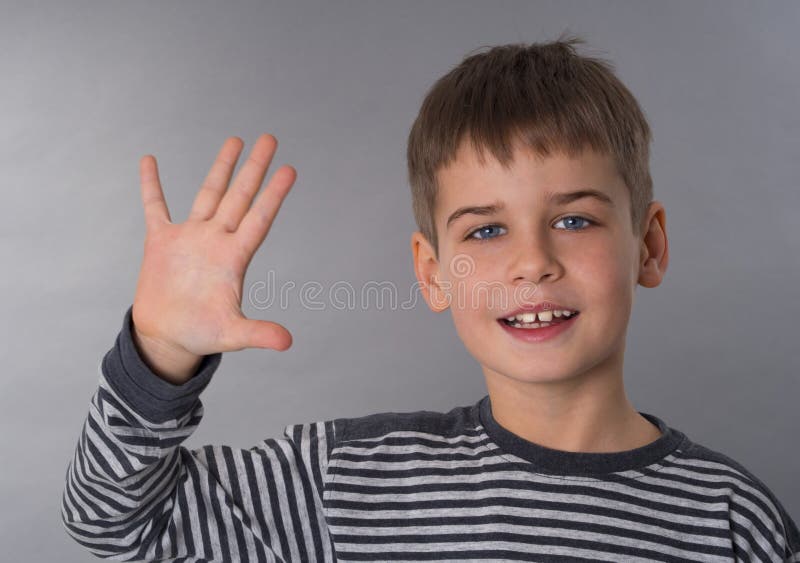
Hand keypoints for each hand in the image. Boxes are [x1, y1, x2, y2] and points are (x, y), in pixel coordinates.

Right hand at [132, 134, 294, 376]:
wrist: (167, 338)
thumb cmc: (201, 335)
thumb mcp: (231, 334)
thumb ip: (258, 334)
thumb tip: (288, 342)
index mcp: (234, 258)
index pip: (259, 219)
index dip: (274, 195)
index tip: (290, 169)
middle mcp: (216, 241)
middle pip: (239, 196)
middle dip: (254, 168)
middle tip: (270, 138)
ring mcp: (189, 238)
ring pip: (208, 194)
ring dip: (221, 167)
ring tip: (236, 139)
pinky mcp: (161, 241)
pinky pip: (155, 206)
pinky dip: (151, 185)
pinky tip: (150, 159)